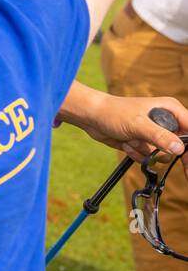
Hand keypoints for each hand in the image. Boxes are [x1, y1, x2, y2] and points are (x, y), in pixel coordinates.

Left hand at [66, 90, 187, 160]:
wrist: (91, 117)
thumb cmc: (114, 113)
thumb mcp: (137, 124)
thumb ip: (159, 136)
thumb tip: (179, 148)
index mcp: (171, 110)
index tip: (187, 160)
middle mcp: (167, 122)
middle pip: (182, 146)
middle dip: (166, 152)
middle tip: (154, 154)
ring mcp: (156, 134)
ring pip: (164, 155)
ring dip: (146, 152)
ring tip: (131, 140)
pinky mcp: (145, 144)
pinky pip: (150, 158)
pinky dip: (138, 154)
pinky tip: (126, 144)